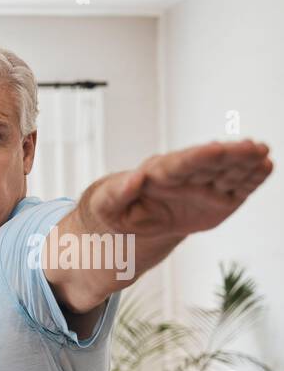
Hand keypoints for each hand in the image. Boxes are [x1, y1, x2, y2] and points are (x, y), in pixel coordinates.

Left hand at [86, 139, 272, 238]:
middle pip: (210, 163)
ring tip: (263, 157)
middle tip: (253, 148)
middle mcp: (186, 174)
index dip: (198, 156)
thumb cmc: (114, 208)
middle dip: (231, 155)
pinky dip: (251, 180)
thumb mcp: (106, 205)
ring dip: (246, 165)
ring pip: (228, 173)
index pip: (181, 163)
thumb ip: (118, 193)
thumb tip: (132, 178)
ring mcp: (205, 185)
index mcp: (159, 173)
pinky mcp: (219, 199)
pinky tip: (266, 169)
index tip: (215, 149)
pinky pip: (237, 188)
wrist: (131, 222)